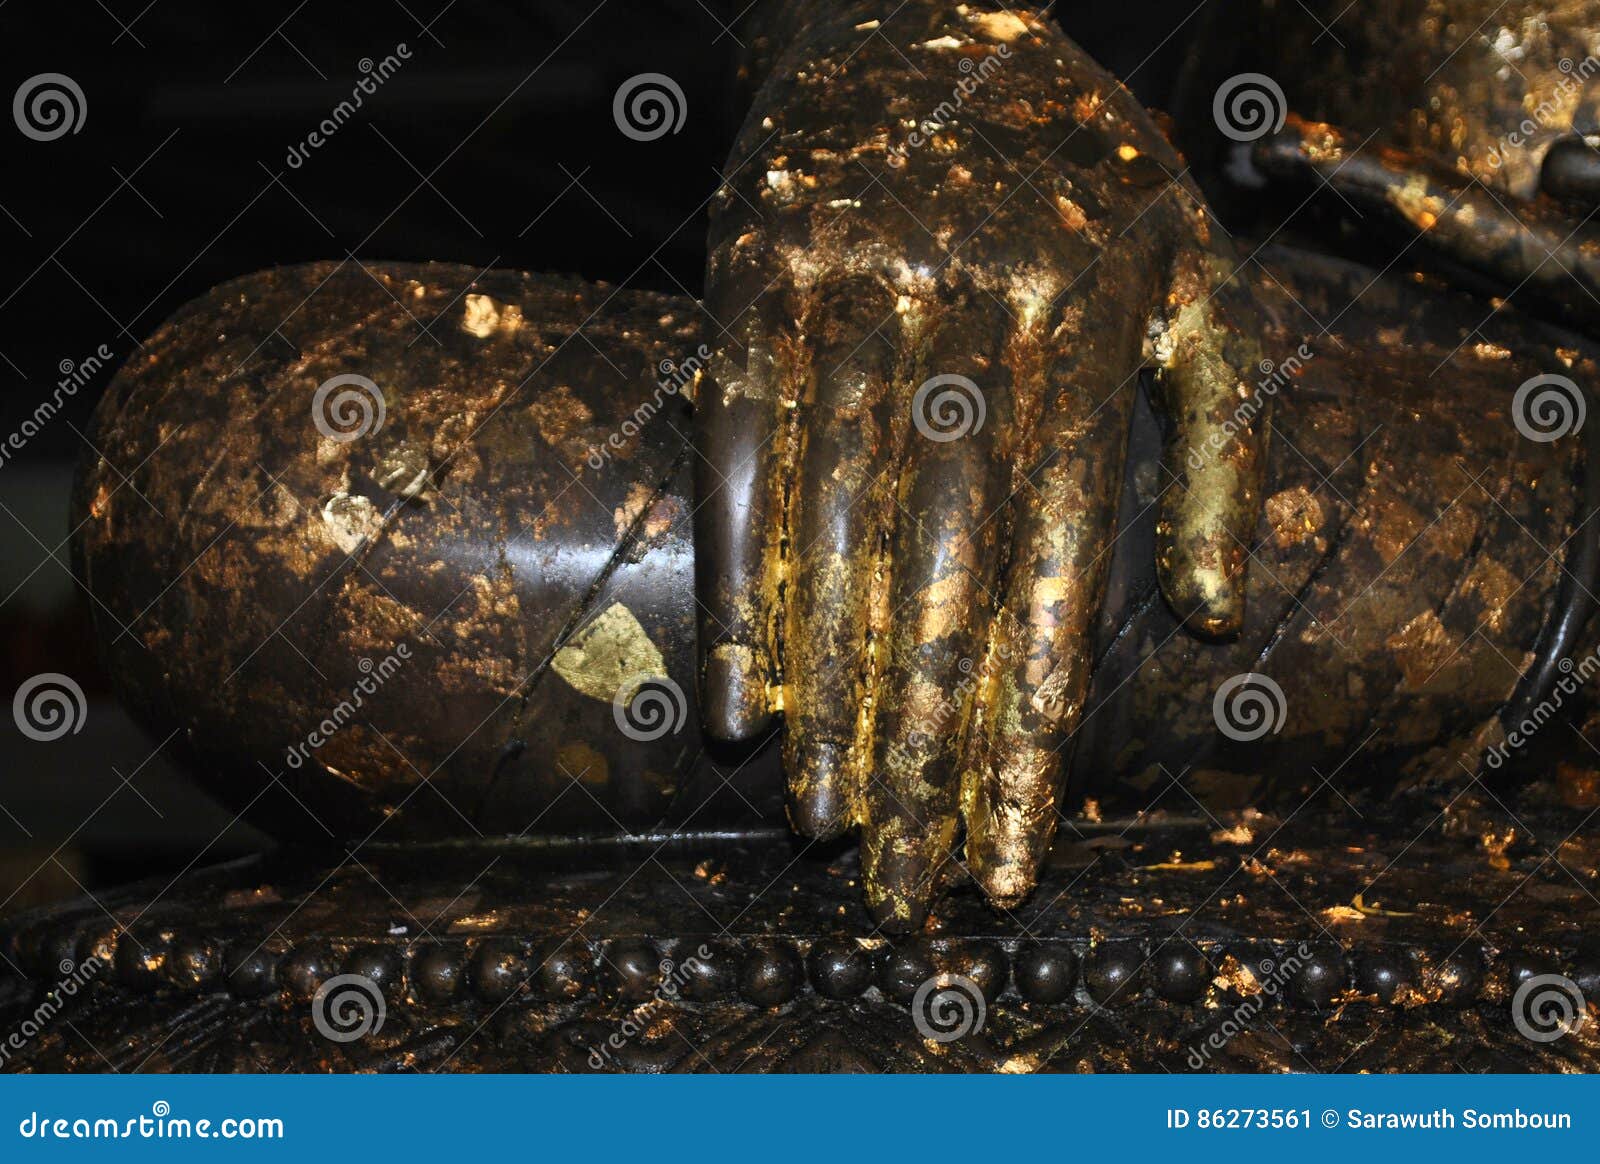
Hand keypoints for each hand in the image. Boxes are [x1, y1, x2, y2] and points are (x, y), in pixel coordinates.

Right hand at [695, 2, 1267, 927]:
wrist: (907, 12)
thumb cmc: (1068, 163)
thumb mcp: (1194, 268)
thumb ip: (1219, 441)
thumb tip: (1210, 616)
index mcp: (1090, 326)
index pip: (1067, 567)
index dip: (1035, 723)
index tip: (1013, 853)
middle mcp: (968, 320)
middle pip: (944, 577)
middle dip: (927, 748)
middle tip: (909, 884)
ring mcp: (847, 297)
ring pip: (838, 538)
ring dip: (833, 699)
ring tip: (832, 827)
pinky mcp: (749, 282)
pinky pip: (737, 458)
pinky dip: (738, 590)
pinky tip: (743, 704)